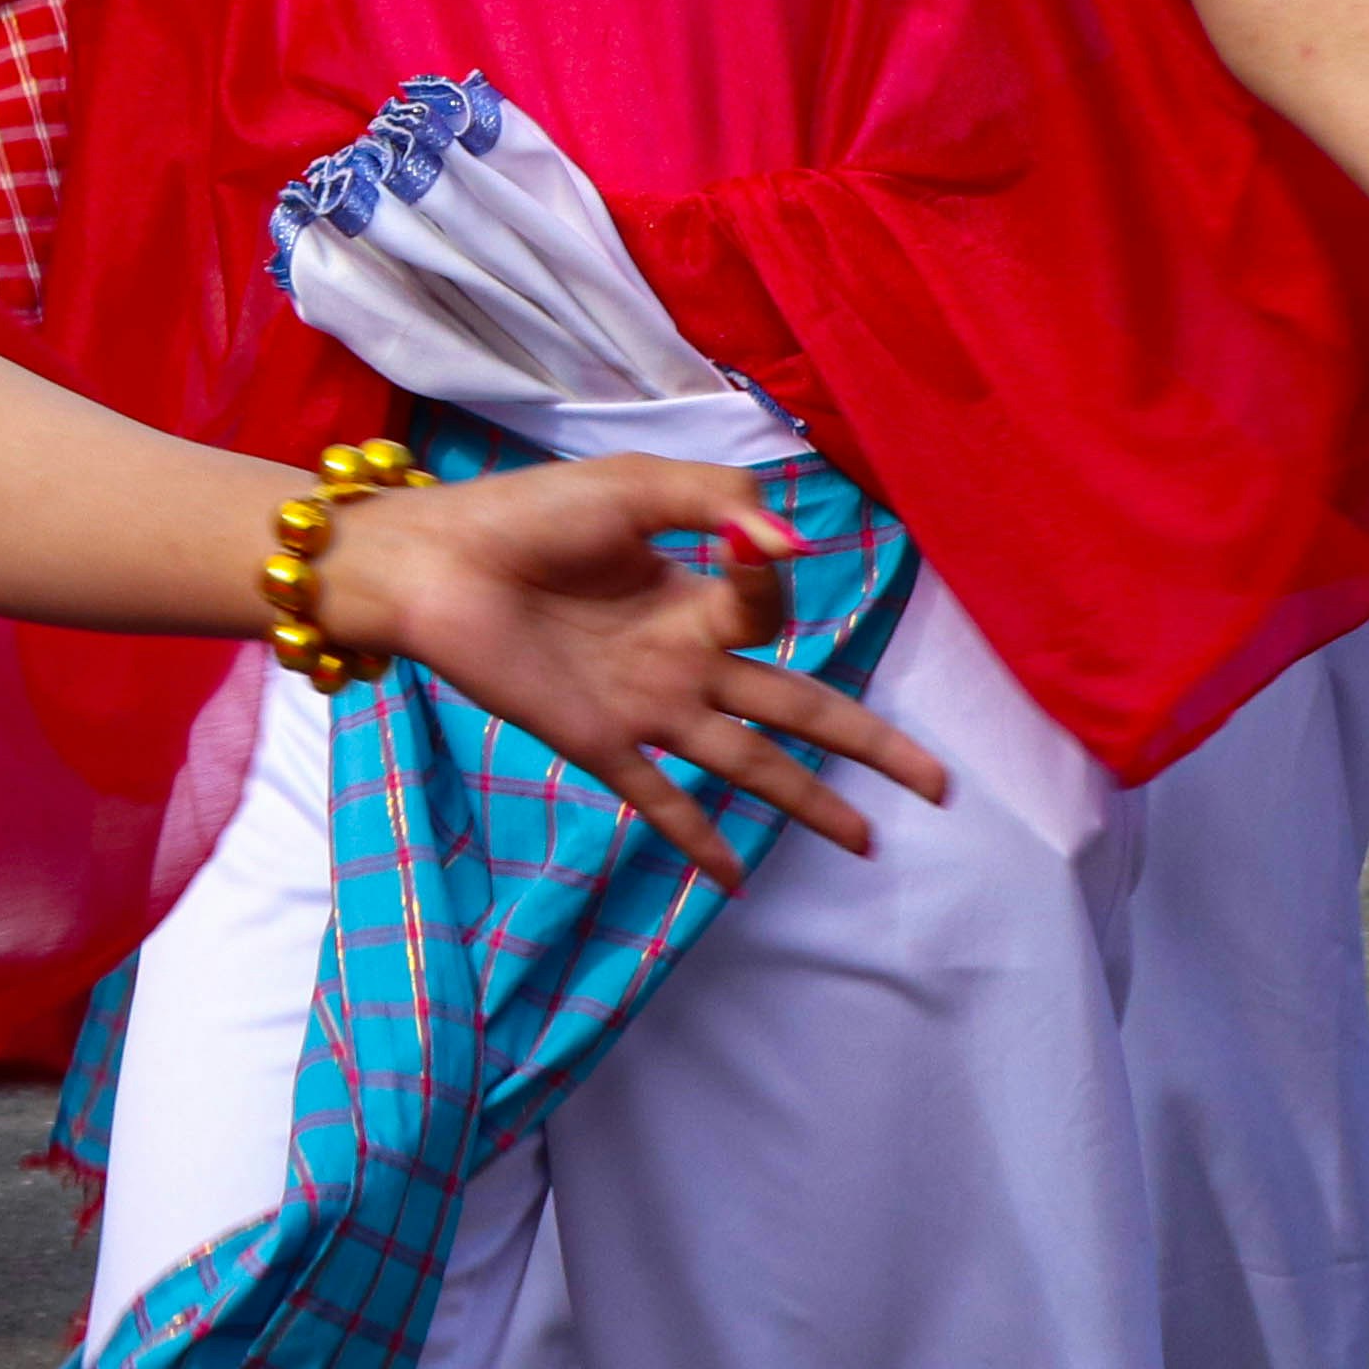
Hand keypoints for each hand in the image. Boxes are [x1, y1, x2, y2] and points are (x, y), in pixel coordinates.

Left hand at [320, 454, 953, 888]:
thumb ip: (716, 501)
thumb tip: (792, 544)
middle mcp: (683, 658)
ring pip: (751, 764)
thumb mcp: (632, 487)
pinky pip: (659, 801)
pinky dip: (697, 840)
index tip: (757, 546)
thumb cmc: (524, 514)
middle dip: (869, 743)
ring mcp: (645, 706)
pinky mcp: (597, 741)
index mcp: (693, 592)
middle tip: (938, 783)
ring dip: (809, 803)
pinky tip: (734, 880)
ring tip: (867, 843)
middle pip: (800, 708)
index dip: (774, 576)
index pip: (770, 604)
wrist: (430, 563)